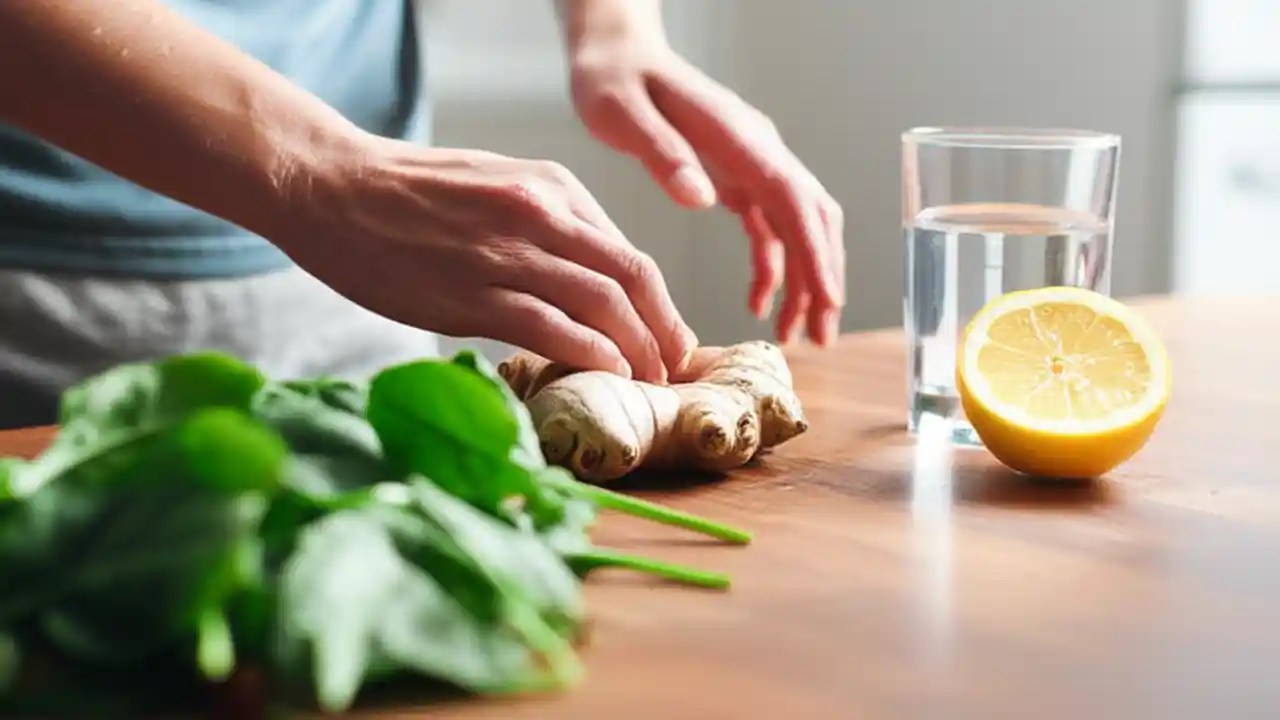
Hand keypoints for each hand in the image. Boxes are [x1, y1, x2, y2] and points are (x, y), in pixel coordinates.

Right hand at [276, 135, 695, 382]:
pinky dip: (592, 354)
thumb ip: (548, 224)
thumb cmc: (410, 192)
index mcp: (553, 188)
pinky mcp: (474, 293)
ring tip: (648, 383)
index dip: (660, 304)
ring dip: (637, 351)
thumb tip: (588, 277)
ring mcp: (509, 254)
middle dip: (665, 331)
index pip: (628, 253)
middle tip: (675, 368)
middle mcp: (543, 215)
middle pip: (632, 280)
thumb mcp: (497, 185)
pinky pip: (554, 328)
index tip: (668, 338)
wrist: (331, 186)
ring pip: (603, 306)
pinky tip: (607, 375)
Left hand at [569, 33, 844, 346]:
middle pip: (811, 218)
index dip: (815, 251)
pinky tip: (759, 303)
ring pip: (798, 227)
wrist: (612, 54)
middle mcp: (757, 149)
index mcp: (737, 136)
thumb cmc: (613, 79)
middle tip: (819, 337)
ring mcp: (752, 163)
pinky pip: (770, 228)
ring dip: (804, 281)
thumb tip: (702, 198)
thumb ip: (662, 152)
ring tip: (794, 335)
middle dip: (822, 278)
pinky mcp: (737, 176)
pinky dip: (773, 268)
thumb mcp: (622, 112)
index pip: (793, 198)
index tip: (828, 299)